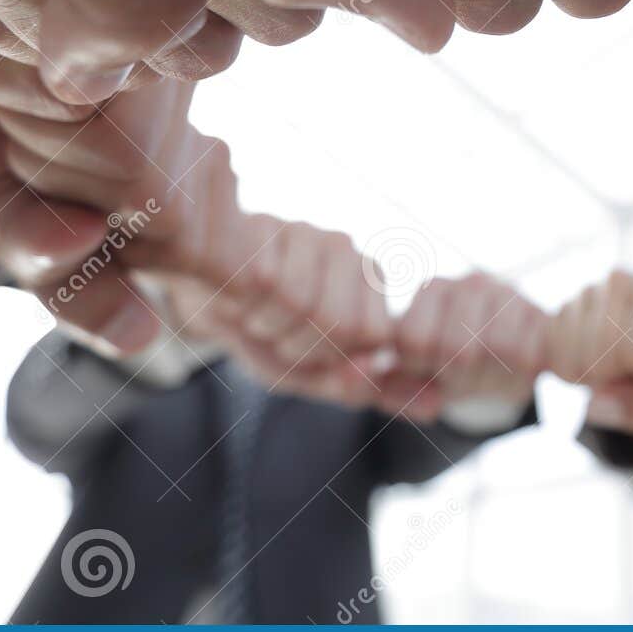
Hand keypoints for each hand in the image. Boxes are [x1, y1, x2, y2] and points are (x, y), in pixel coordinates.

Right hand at [154, 213, 398, 403]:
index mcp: (371, 280)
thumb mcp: (316, 375)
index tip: (300, 345)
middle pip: (341, 323)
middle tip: (272, 329)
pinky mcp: (262, 224)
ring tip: (253, 311)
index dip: (327, 357)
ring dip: (266, 325)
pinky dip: (241, 305)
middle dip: (298, 346)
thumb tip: (434, 407)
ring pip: (301, 303)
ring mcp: (306, 231)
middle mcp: (347, 248)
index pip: (370, 336)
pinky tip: (232, 291)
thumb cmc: (263, 332)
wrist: (198, 297)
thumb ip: (372, 390)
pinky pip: (261, 282)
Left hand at [348, 272, 546, 420]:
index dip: (421, 367)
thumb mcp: (409, 379)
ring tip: (488, 369)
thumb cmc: (448, 370)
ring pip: (497, 347)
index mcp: (430, 293)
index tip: (430, 368)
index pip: (413, 338)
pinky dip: (523, 369)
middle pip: (456, 347)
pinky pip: (532, 350)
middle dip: (457, 373)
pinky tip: (517, 365)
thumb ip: (377, 382)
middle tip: (462, 372)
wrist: (510, 362)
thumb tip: (351, 371)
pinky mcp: (540, 313)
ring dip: (491, 373)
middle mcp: (468, 284)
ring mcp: (509, 296)